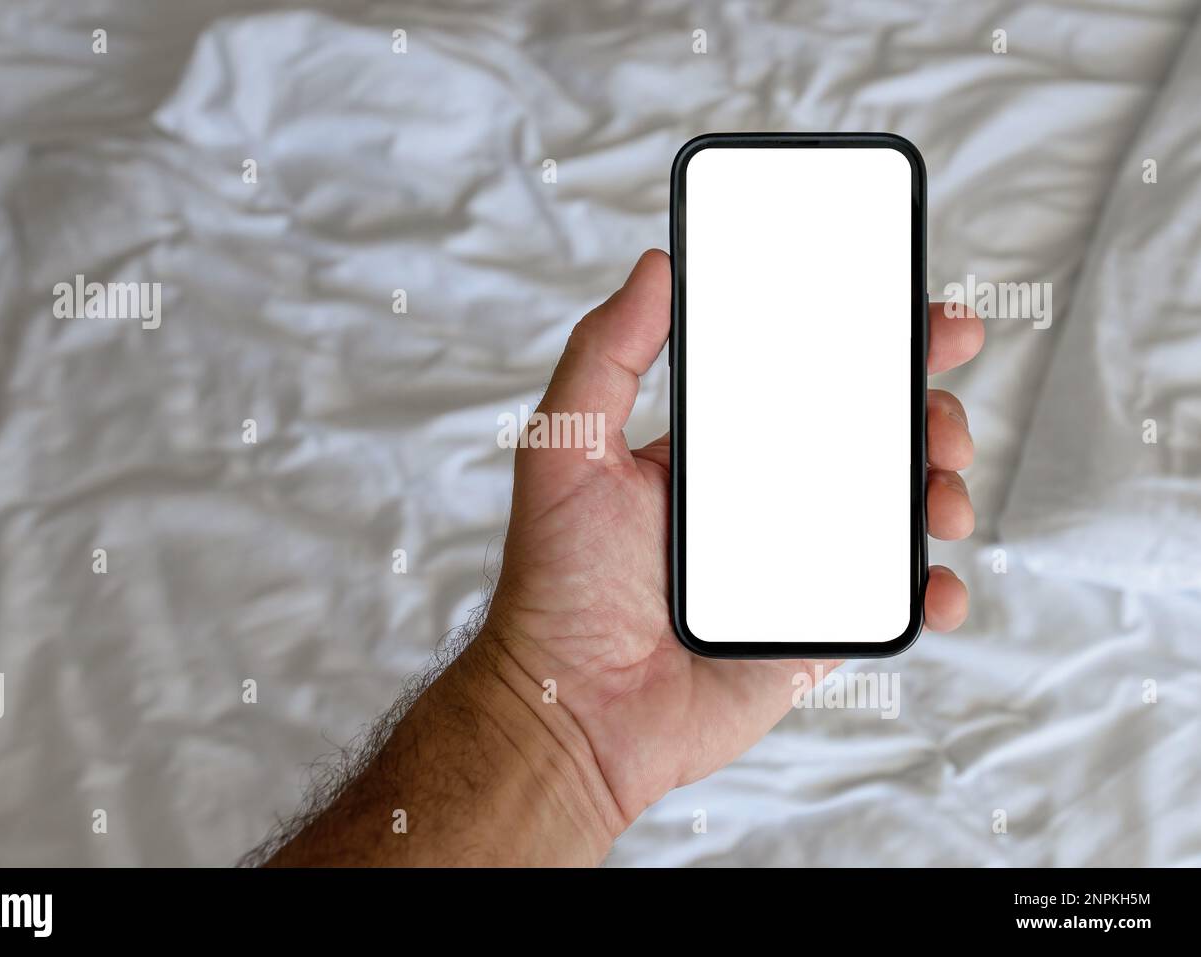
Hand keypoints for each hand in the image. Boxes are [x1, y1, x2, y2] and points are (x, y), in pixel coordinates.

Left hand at [479, 249, 983, 836]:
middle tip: (942, 414)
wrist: (573, 710)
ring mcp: (797, 564)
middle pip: (870, 437)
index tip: (920, 314)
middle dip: (926, 411)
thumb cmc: (558, 582)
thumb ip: (606, 355)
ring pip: (895, 510)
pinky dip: (934, 589)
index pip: (805, 378)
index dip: (868, 343)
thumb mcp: (566, 448)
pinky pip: (894, 602)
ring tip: (942, 494)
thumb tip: (657, 264)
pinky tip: (937, 583)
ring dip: (941, 488)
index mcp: (717, 450)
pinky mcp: (818, 630)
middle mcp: (765, 499)